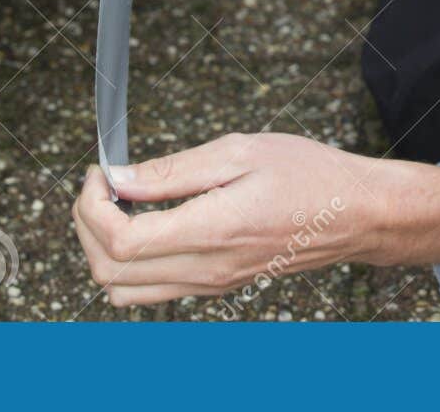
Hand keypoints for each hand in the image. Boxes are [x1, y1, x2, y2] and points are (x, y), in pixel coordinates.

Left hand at [72, 132, 439, 307]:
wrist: (353, 213)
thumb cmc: (307, 174)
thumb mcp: (239, 151)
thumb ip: (173, 170)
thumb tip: (117, 178)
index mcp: (212, 230)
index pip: (120, 241)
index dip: (92, 205)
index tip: (99, 170)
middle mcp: (206, 268)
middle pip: (110, 271)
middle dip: (86, 225)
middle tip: (101, 183)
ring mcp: (209, 283)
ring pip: (123, 289)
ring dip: (103, 247)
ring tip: (119, 202)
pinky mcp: (215, 285)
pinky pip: (150, 289)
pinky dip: (128, 260)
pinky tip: (147, 220)